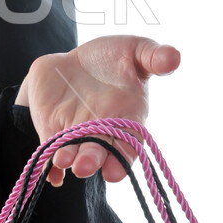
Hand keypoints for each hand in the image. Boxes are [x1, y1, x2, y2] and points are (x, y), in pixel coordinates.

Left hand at [15, 35, 179, 185]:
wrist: (72, 60)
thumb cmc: (112, 57)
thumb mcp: (134, 50)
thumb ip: (153, 56)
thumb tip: (174, 56)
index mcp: (128, 118)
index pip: (129, 145)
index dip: (123, 158)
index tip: (115, 171)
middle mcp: (103, 132)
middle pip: (99, 153)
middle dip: (92, 161)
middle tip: (84, 167)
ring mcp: (77, 134)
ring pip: (74, 153)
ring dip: (68, 160)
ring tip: (63, 160)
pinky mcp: (54, 132)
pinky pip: (52, 152)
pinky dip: (50, 166)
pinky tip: (49, 173)